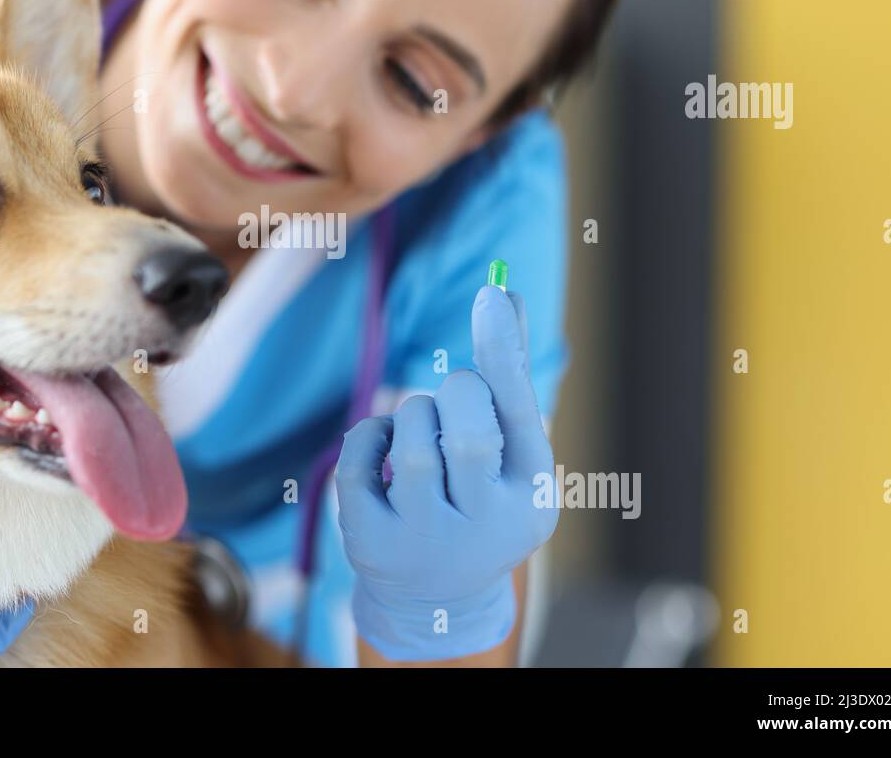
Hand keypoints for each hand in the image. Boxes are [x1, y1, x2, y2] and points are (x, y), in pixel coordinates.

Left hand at [336, 284, 557, 661]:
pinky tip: (383, 447)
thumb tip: (504, 290)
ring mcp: (426, 541)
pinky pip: (359, 460)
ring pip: (411, 444)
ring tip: (420, 430)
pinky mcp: (372, 544)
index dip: (504, 352)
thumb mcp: (508, 452)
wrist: (437, 599)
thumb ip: (507, 377)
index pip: (520, 416)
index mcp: (531, 496)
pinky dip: (369, 435)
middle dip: (456, 393)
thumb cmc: (478, 499)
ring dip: (412, 414)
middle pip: (468, 432)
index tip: (490, 292)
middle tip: (455, 397)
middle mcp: (485, 527)